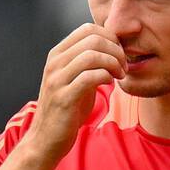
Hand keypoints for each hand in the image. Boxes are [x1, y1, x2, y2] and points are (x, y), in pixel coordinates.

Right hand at [25, 23, 125, 164]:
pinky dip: (106, 76)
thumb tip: (112, 48)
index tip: (119, 55)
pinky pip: (90, 77)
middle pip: (93, 39)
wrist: (46, 140)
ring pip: (92, 55)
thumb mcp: (75, 80)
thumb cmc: (66, 110)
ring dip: (113, 63)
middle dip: (115, 50)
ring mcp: (57, 79)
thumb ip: (88, 64)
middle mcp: (54, 63)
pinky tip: (110, 83)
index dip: (110, 38)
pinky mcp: (64, 97)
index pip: (88, 29)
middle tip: (123, 66)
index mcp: (57, 54)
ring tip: (120, 75)